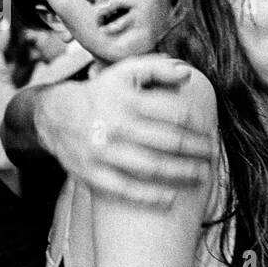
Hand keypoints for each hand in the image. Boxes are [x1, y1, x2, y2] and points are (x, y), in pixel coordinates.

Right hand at [36, 54, 213, 207]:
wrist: (54, 115)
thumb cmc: (101, 93)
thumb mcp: (124, 72)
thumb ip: (157, 69)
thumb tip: (187, 74)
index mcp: (127, 99)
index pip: (175, 112)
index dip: (198, 124)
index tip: (210, 131)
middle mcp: (115, 125)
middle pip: (169, 142)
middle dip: (197, 150)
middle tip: (213, 155)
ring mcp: (103, 152)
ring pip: (152, 167)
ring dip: (182, 173)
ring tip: (201, 176)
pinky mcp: (92, 173)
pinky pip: (125, 189)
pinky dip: (150, 196)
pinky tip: (171, 198)